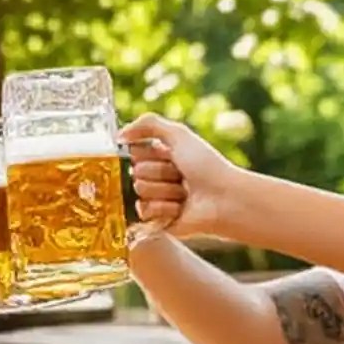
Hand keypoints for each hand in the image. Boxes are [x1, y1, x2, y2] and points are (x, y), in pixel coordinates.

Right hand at [119, 113, 240, 237]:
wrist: (224, 200)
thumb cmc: (206, 166)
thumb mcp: (179, 134)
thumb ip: (147, 124)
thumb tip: (119, 135)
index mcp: (159, 156)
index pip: (134, 150)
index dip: (150, 153)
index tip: (170, 155)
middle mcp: (156, 176)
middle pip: (135, 170)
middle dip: (159, 172)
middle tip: (181, 176)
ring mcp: (155, 198)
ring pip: (139, 190)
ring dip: (165, 190)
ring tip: (184, 193)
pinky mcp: (156, 220)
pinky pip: (143, 210)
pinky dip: (164, 208)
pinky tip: (180, 209)